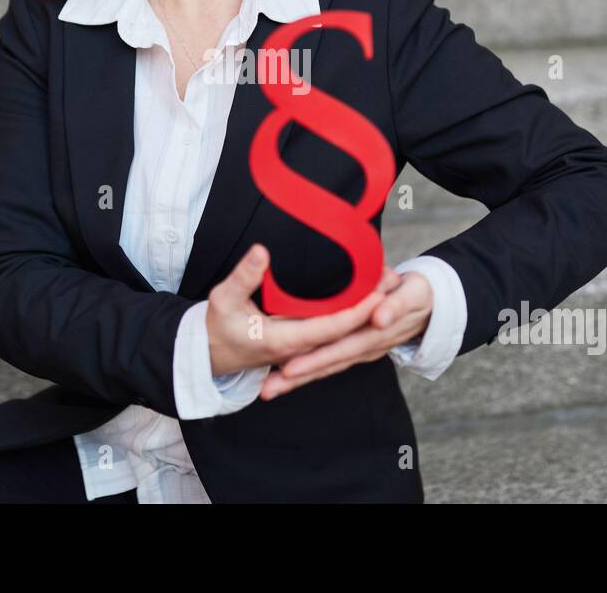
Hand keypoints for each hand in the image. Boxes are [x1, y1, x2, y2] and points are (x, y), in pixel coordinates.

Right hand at [205, 243, 392, 376]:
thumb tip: (262, 252)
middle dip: (372, 306)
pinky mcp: (304, 341)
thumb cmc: (217, 327)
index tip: (378, 293)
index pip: (331, 328)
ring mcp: (304, 347)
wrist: (212, 354)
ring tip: (388, 280)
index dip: (357, 312)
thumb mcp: (224, 300)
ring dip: (366, 308)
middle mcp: (301, 347)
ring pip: (342, 329)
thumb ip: (244, 277)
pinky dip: (352, 312)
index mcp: (286, 340)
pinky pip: (333, 328)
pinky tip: (367, 295)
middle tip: (395, 278)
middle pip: (345, 329)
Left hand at [259, 266, 432, 399]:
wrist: (430, 303)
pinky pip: (329, 361)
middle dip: (297, 378)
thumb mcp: (412, 294)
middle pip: (326, 365)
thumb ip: (396, 305)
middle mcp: (364, 348)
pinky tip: (286, 373)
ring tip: (270, 389)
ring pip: (325, 367)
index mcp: (374, 335)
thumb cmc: (417, 293)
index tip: (289, 368)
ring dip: (298, 380)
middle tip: (268, 389)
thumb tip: (379, 317)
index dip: (314, 360)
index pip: (339, 350)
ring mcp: (359, 351)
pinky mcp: (355, 348)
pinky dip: (308, 369)